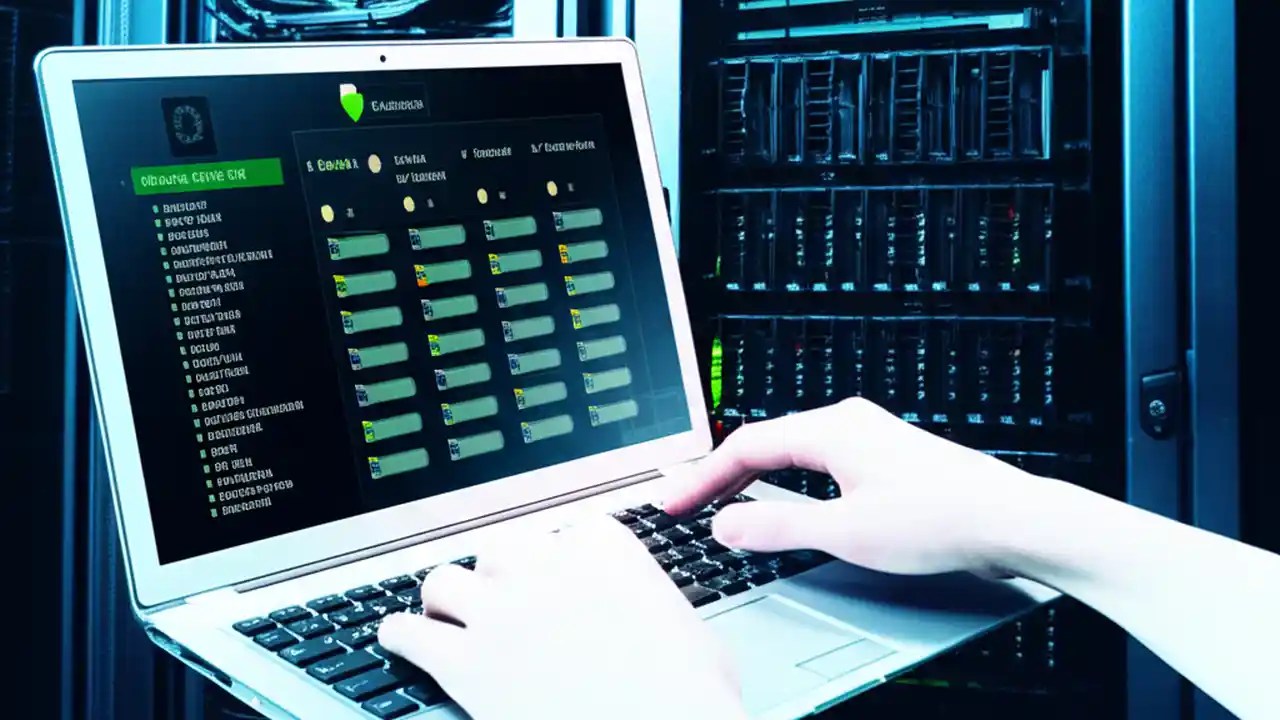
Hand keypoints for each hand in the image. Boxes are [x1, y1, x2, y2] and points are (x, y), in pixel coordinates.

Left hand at [377, 514, 747, 719]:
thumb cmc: (691, 700)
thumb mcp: (690, 635)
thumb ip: (651, 607)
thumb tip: (643, 615)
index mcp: (606, 553)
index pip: (565, 534)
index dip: (556, 560)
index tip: (555, 578)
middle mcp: (547, 571)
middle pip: (500, 548)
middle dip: (499, 572)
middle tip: (501, 596)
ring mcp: (503, 614)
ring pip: (446, 579)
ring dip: (446, 596)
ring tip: (444, 613)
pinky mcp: (467, 664)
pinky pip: (409, 632)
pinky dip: (399, 634)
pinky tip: (398, 639)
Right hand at [662, 397, 1038, 576]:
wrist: (1010, 519)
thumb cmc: (941, 518)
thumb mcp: (846, 532)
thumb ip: (777, 528)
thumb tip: (726, 525)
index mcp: (831, 429)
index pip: (745, 446)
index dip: (703, 477)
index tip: (675, 503)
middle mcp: (847, 423)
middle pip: (764, 442)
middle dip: (720, 475)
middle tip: (686, 504)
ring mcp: (868, 437)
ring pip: (791, 450)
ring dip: (752, 476)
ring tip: (724, 500)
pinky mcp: (885, 457)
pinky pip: (816, 460)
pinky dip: (785, 480)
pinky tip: (786, 498)